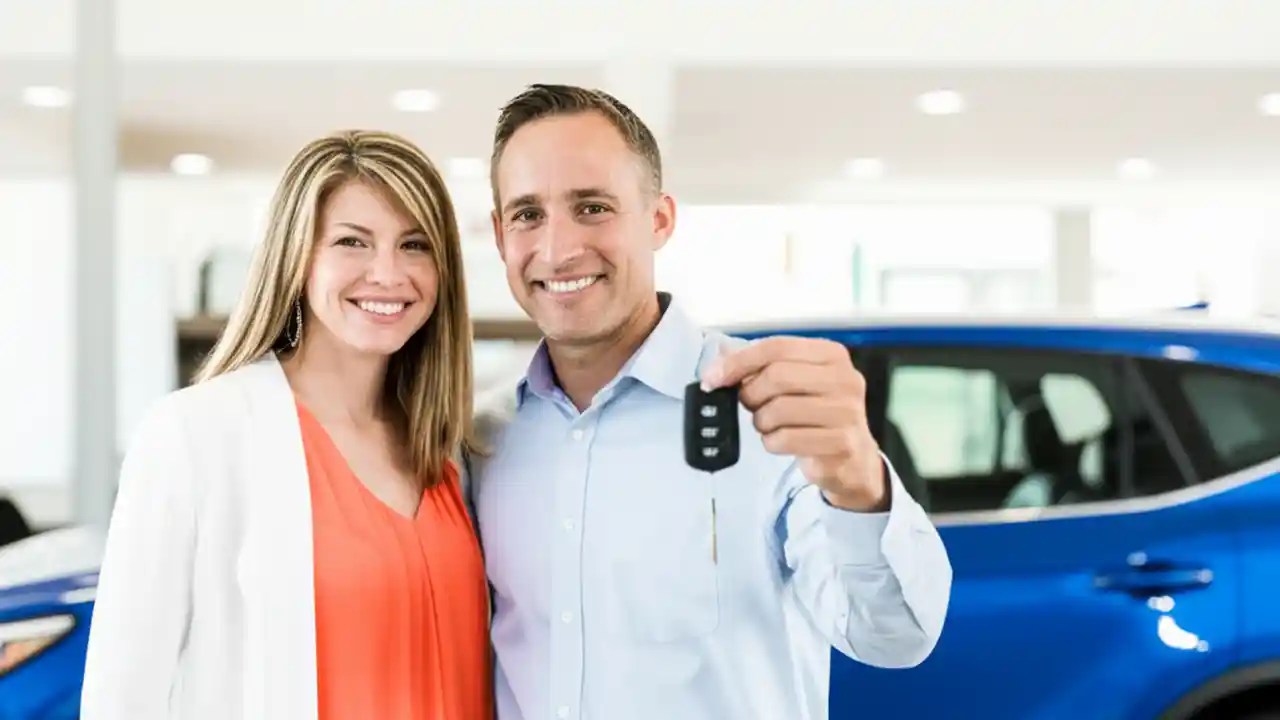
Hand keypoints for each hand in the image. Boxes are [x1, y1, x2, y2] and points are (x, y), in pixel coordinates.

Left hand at [701, 336, 887, 511]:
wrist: (854, 457)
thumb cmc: (817, 414)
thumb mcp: (798, 381)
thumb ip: (761, 366)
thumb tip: (718, 363)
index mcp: (832, 355)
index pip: (777, 347)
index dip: (739, 361)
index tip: (714, 377)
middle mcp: (845, 380)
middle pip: (776, 376)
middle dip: (751, 394)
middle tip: (750, 405)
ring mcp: (847, 413)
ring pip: (777, 410)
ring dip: (761, 422)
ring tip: (770, 425)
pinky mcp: (841, 444)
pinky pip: (785, 440)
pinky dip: (772, 443)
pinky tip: (782, 441)